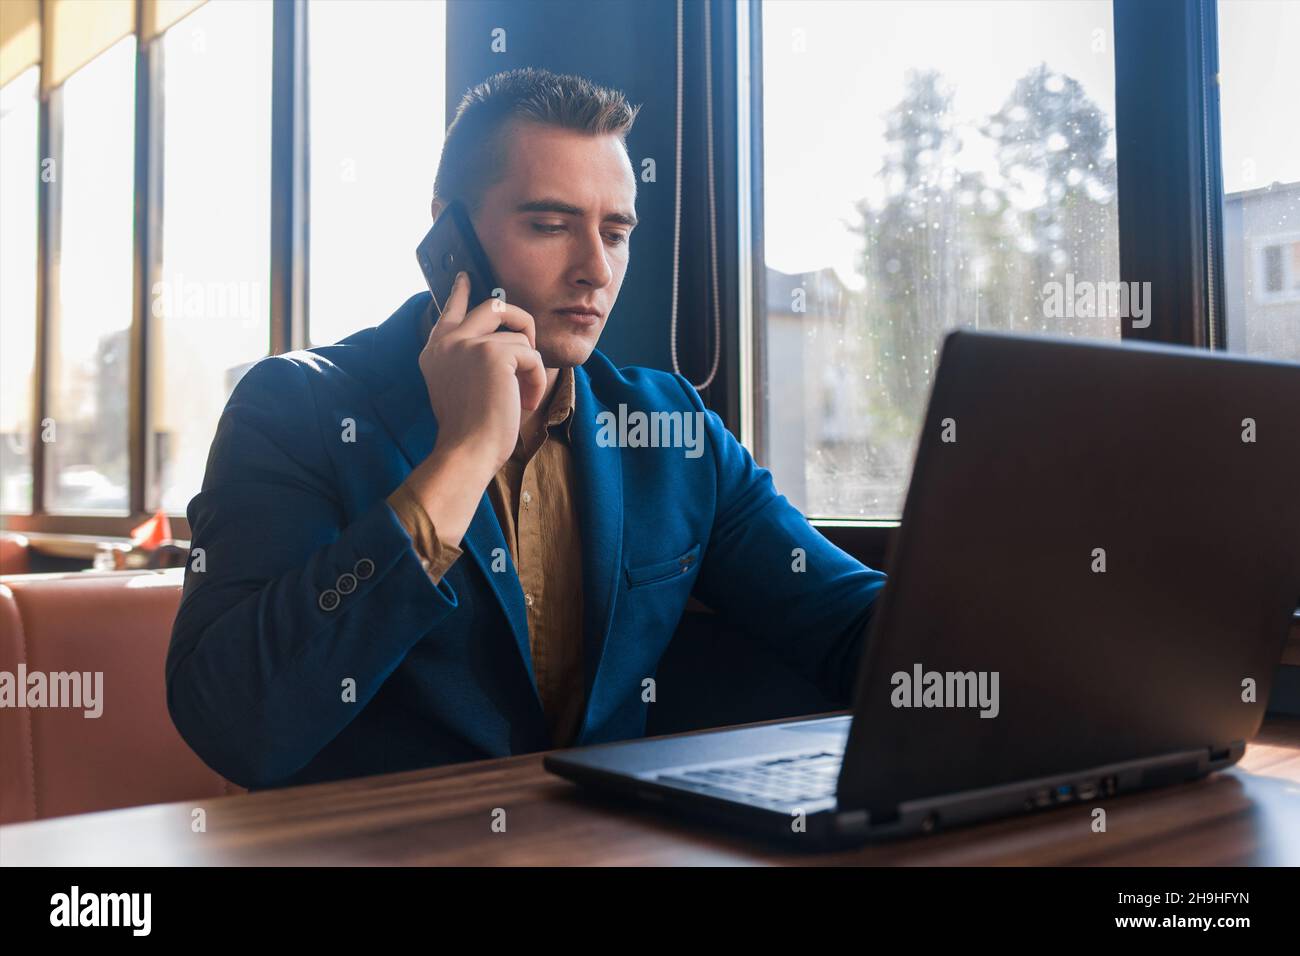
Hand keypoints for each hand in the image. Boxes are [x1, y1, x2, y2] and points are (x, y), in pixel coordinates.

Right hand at [417, 271, 547, 474]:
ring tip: (522, 396)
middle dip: (520, 321)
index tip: (465, 276)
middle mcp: (448, 342)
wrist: (467, 450)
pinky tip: (525, 402)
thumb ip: (468, 358)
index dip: (460, 292)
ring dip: (530, 369)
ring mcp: (469, 343)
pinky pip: (532, 356)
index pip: (450, 311)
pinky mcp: (494, 353)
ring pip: (519, 338)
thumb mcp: (459, 386)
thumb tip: (503, 339)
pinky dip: (536, 381)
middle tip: (528, 340)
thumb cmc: (468, 430)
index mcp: (436, 351)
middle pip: (494, 306)